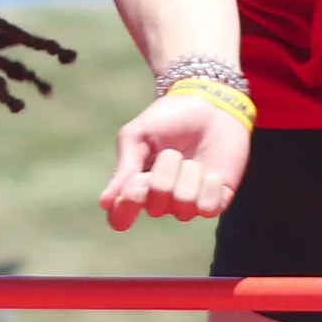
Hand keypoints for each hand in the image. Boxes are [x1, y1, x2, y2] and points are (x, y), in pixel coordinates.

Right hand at [98, 93, 252, 230]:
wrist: (211, 105)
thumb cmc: (170, 118)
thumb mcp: (138, 134)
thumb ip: (125, 167)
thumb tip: (105, 202)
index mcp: (135, 186)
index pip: (121, 217)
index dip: (126, 208)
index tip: (134, 186)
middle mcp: (160, 201)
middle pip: (154, 207)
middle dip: (163, 176)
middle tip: (170, 153)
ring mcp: (188, 203)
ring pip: (183, 206)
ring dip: (188, 176)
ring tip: (192, 159)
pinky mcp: (216, 201)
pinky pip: (208, 208)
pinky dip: (209, 185)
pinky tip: (211, 171)